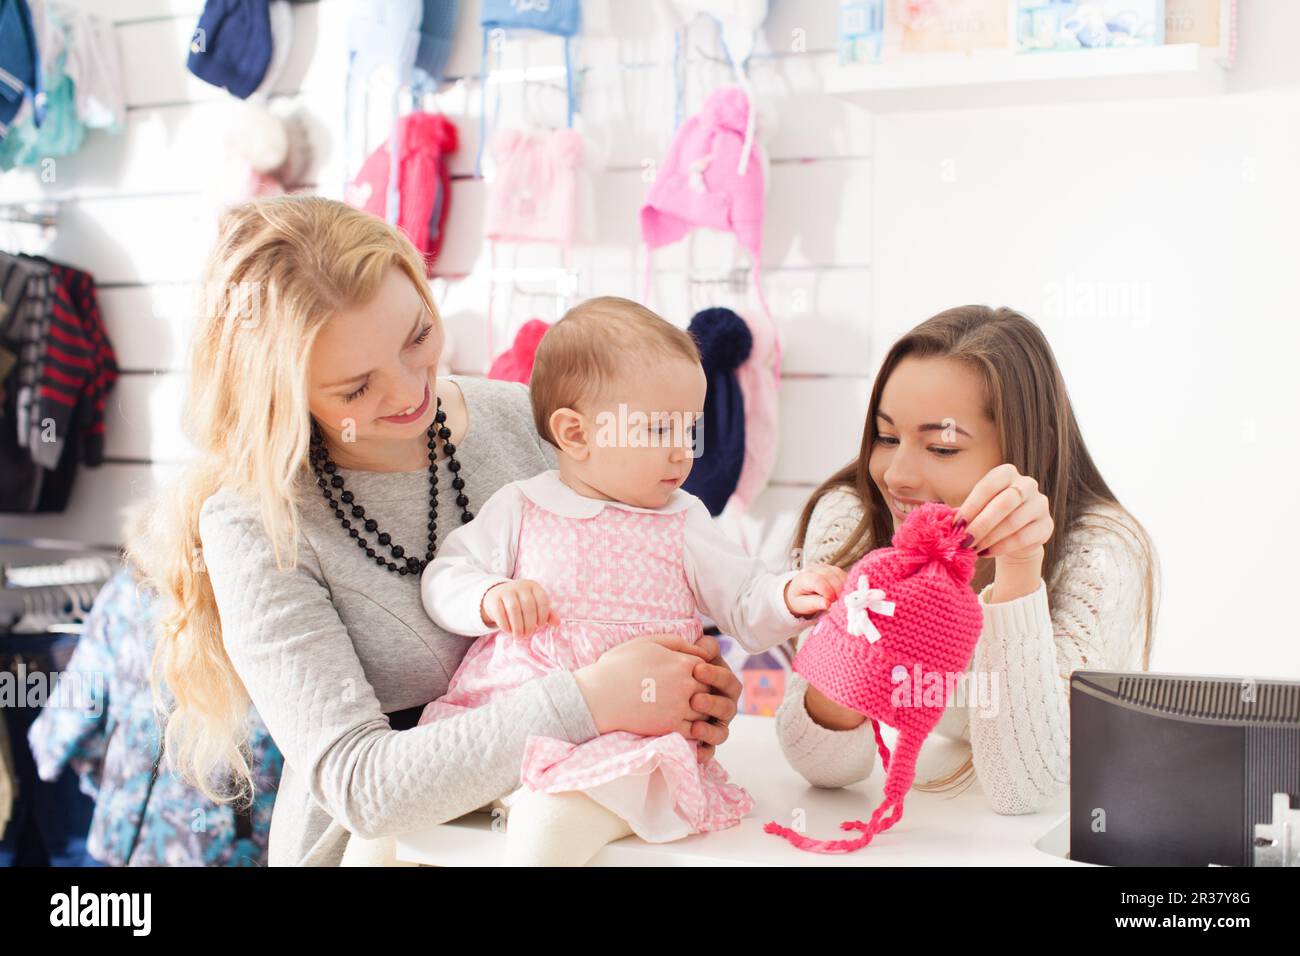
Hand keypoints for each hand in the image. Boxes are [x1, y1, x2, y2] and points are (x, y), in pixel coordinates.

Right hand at [480, 580, 559, 638]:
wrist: (496, 596)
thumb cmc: (520, 603)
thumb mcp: (535, 605)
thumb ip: (547, 614)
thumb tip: (557, 623)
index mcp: (533, 586)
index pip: (542, 601)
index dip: (543, 616)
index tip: (539, 626)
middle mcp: (520, 586)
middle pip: (528, 607)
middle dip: (529, 625)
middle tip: (527, 635)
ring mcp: (506, 591)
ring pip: (514, 610)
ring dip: (518, 627)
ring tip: (519, 636)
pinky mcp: (494, 599)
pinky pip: (500, 614)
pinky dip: (505, 625)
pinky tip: (509, 631)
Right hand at [572, 633, 712, 739]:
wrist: (598, 696)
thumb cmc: (619, 665)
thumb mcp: (647, 642)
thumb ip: (676, 642)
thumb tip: (699, 648)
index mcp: (682, 662)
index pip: (707, 666)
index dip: (701, 671)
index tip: (691, 675)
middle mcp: (686, 684)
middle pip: (710, 689)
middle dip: (704, 691)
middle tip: (693, 693)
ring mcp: (680, 707)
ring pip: (706, 711)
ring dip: (701, 710)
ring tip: (688, 708)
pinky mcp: (671, 726)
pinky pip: (695, 729)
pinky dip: (694, 728)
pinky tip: (683, 723)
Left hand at [686, 635, 741, 763]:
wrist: (658, 690)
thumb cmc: (677, 669)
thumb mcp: (688, 655)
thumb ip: (700, 648)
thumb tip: (703, 647)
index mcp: (722, 685)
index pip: (727, 681)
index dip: (716, 675)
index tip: (697, 670)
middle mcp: (722, 706)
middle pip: (728, 707)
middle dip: (712, 703)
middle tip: (694, 699)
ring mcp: (715, 726)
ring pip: (721, 732)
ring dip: (710, 730)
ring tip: (694, 727)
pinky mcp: (705, 744)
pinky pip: (709, 752)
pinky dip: (704, 753)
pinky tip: (695, 752)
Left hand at [783, 564, 847, 617]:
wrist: (799, 591)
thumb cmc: (800, 598)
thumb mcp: (802, 605)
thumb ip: (814, 604)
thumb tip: (827, 604)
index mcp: (804, 578)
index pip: (817, 581)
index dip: (827, 591)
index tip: (831, 601)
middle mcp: (815, 570)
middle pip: (831, 576)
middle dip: (837, 591)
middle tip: (838, 602)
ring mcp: (825, 568)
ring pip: (839, 574)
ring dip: (843, 587)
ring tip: (839, 599)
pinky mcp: (834, 570)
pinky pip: (843, 575)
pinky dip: (846, 584)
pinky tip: (843, 593)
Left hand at [954, 463, 1053, 601]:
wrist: (1015, 534)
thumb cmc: (989, 516)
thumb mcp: (977, 509)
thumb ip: (966, 512)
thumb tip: (948, 523)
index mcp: (1007, 473)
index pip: (988, 486)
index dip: (971, 505)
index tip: (956, 524)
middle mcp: (1027, 484)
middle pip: (1004, 503)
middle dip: (981, 524)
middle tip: (965, 540)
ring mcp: (1040, 504)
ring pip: (1014, 522)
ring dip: (990, 538)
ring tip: (973, 548)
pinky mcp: (1047, 525)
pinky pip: (1024, 537)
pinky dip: (1002, 547)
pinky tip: (987, 552)